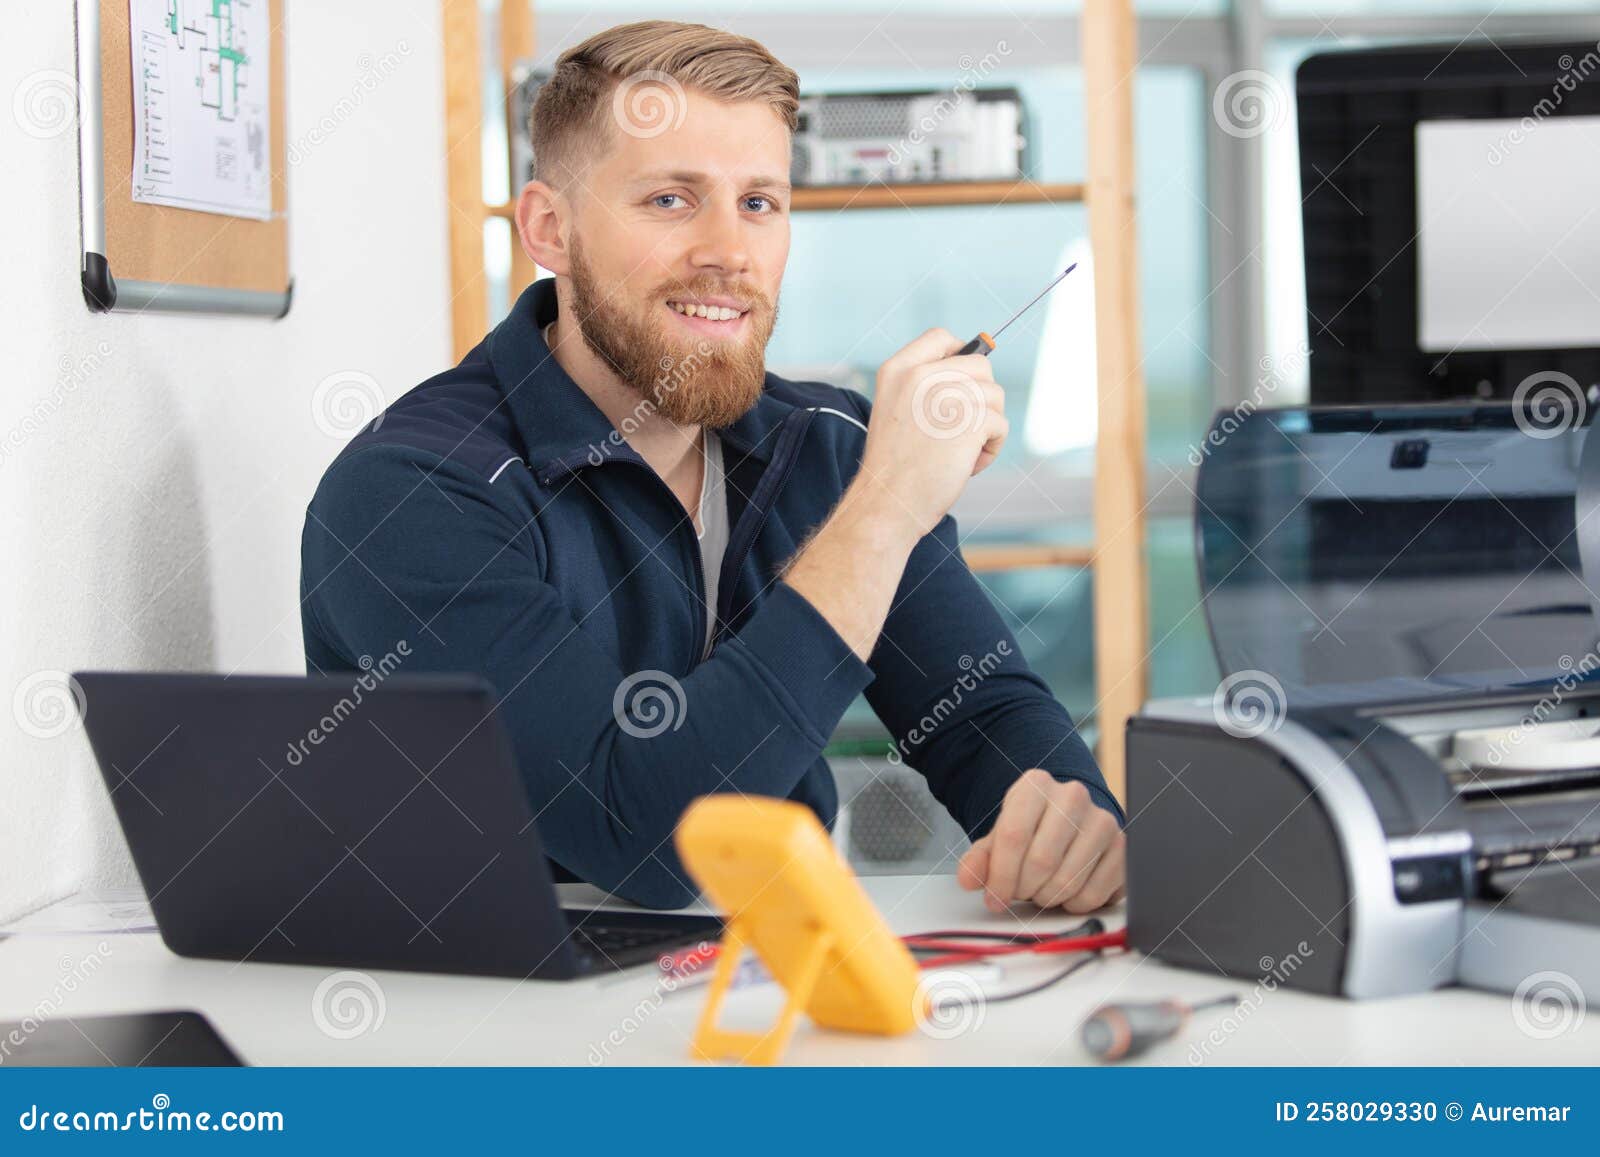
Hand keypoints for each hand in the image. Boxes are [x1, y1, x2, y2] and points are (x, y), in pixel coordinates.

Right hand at [854, 327, 1008, 536]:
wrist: (888, 502)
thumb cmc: (894, 467)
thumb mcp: (897, 410)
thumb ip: (926, 386)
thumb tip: (977, 373)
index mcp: (898, 370)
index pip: (941, 337)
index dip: (960, 355)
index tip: (961, 382)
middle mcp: (921, 375)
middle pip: (980, 366)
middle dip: (980, 398)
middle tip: (961, 430)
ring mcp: (947, 394)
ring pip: (995, 395)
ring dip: (988, 426)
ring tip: (962, 452)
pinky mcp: (971, 419)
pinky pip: (1000, 423)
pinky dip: (991, 448)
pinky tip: (968, 465)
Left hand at [956, 770, 1125, 913]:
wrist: (1070, 823)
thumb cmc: (1031, 831)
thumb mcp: (999, 839)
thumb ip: (980, 859)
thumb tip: (968, 879)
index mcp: (1036, 785)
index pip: (1013, 837)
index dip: (1000, 876)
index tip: (994, 900)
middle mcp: (1072, 796)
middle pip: (1041, 862)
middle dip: (1024, 889)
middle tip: (1020, 894)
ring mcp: (1102, 820)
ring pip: (1068, 880)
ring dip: (1048, 899)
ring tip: (1041, 890)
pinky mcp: (1122, 847)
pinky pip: (1095, 893)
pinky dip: (1075, 904)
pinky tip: (1067, 893)